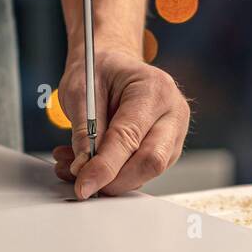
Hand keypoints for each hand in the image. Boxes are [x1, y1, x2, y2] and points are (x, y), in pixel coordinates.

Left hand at [52, 45, 190, 198]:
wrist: (113, 66)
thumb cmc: (100, 71)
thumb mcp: (80, 91)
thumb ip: (83, 130)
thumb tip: (83, 167)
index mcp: (154, 88)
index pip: (131, 136)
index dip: (105, 166)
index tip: (83, 185)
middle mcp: (173, 112)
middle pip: (151, 161)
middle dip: (114, 180)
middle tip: (81, 182)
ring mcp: (175, 133)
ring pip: (148, 172)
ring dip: (111, 179)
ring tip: (76, 165)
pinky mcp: (167, 149)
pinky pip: (143, 172)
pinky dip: (115, 176)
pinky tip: (91, 164)